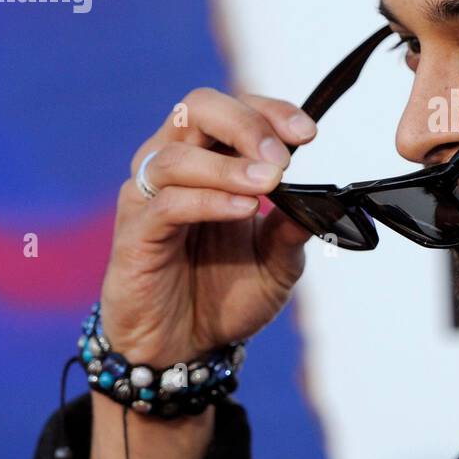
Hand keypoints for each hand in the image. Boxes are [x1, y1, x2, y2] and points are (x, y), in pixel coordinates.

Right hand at [98, 88, 316, 367]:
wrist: (185, 351)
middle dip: (246, 124)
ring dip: (229, 166)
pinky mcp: (134, 234)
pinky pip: (166, 203)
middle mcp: (172, 167)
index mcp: (208, 160)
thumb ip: (293, 229)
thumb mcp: (275, 262)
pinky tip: (243, 209)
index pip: (232, 107)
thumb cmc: (224, 295)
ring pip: (178, 156)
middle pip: (197, 108)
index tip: (307, 134)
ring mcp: (147, 198)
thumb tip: (324, 201)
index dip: (270, 111)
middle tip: (283, 159)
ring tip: (268, 185)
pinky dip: (208, 200)